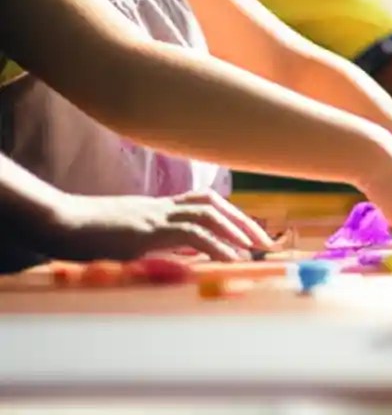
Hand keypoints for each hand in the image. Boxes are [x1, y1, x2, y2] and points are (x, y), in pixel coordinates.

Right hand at [43, 190, 275, 261]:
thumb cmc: (87, 235)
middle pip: (212, 203)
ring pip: (206, 213)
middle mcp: (160, 207)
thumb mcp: (129, 238)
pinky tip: (230, 258)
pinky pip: (189, 233)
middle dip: (242, 220)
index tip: (250, 233)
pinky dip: (215, 244)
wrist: (57, 223)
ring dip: (235, 229)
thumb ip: (158, 244)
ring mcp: (153, 215)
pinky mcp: (145, 231)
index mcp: (157, 208)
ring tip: (254, 248)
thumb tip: (187, 258)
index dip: (230, 214)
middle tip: (264, 241)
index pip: (203, 203)